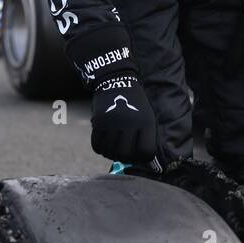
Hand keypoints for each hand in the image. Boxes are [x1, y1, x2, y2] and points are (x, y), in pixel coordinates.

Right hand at [67, 23, 160, 170]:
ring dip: (111, 153)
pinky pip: (97, 146)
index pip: (146, 153)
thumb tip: (140, 163)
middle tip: (122, 152)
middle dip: (124, 157)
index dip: (142, 158)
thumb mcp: (146, 116)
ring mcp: (114, 123)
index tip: (138, 154)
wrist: (116, 79)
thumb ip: (144, 138)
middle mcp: (131, 123)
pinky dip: (99, 148)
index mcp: (146, 122)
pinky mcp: (99, 122)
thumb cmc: (133, 104)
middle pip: (127, 155)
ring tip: (112, 146)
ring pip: (111, 152)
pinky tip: (103, 141)